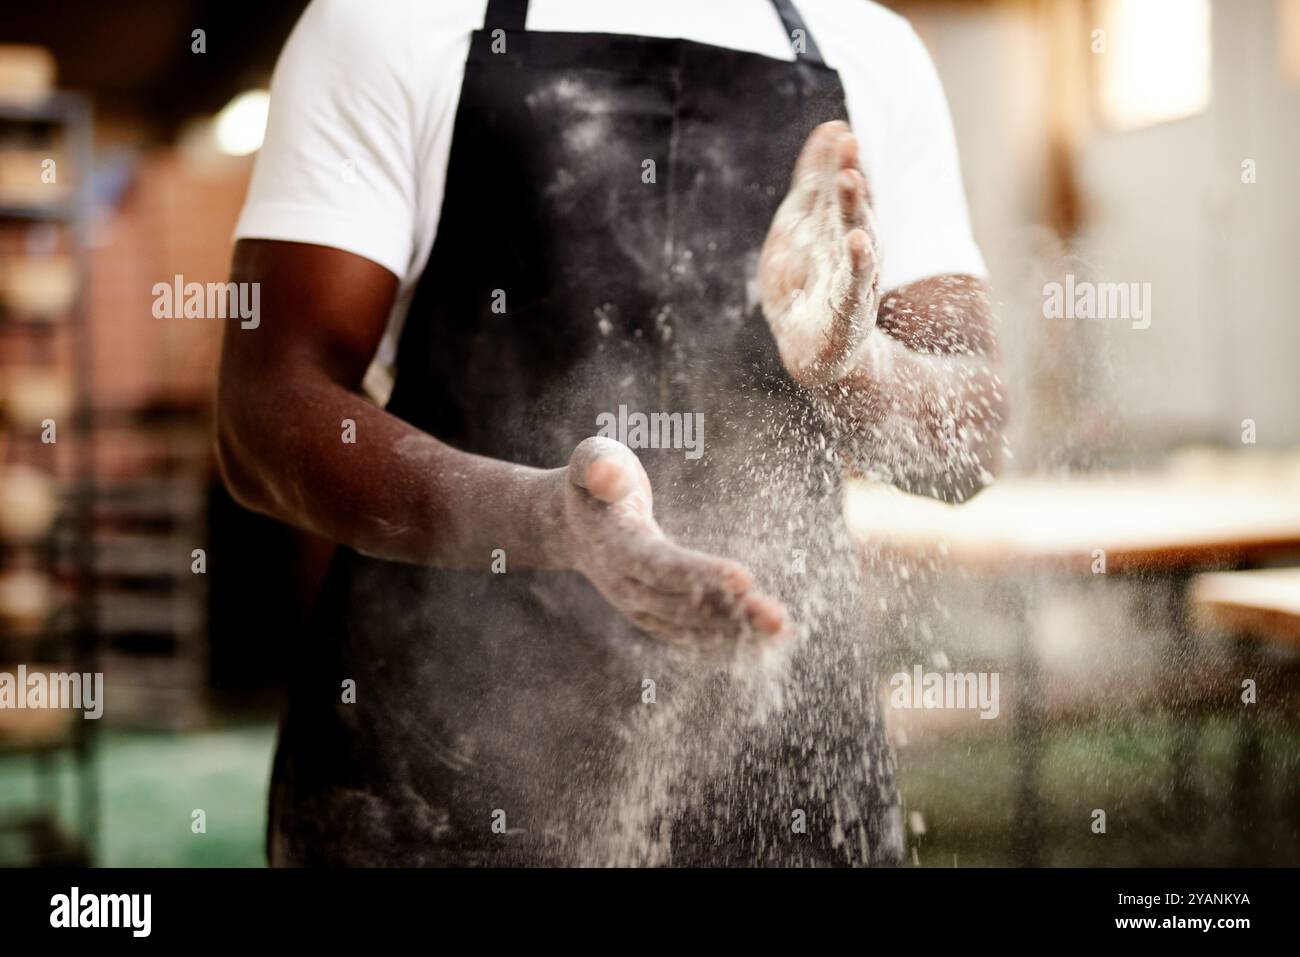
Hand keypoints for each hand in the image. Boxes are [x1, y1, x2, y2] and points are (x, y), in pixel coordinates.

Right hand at [556, 437, 790, 657]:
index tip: (745, 577)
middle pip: (682, 606)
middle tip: (778, 617)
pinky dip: (728, 640)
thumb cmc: (593, 484)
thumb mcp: (590, 461)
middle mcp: (627, 588)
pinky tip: (764, 642)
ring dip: (739, 632)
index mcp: (615, 548)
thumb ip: (597, 466)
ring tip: (782, 629)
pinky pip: (693, 636)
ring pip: (693, 628)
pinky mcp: (655, 617)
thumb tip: (606, 474)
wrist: (572, 525)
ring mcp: (640, 608)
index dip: (700, 573)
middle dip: (732, 612)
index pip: (661, 565)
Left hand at [758, 121, 879, 386]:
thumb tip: (831, 127)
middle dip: (849, 174)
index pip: (836, 189)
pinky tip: (858, 241)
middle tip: (849, 143)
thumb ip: (812, 184)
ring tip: (850, 180)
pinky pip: (855, 285)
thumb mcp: (797, 230)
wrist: (813, 355)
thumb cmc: (804, 289)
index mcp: (833, 229)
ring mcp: (852, 280)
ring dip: (853, 209)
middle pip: (849, 208)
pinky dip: (858, 263)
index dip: (836, 160)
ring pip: (856, 239)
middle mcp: (848, 249)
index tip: (836, 130)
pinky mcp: (849, 311)